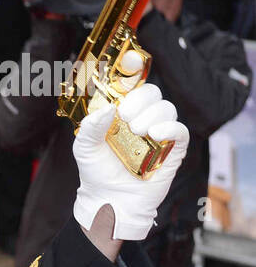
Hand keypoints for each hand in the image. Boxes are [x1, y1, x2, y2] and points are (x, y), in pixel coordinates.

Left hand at [72, 81, 188, 241]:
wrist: (110, 201)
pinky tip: (155, 134)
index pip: (132, 87)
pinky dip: (170, 127)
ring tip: (136, 132)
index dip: (134, 72)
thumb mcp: (85, 148)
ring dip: (151, 115)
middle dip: (140, 99)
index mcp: (121, 114)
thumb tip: (108, 108)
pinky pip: (181, 131)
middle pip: (152, 94)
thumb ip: (91, 126)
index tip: (130, 66)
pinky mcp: (173, 150)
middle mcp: (141, 120)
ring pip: (167, 109)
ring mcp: (158, 134)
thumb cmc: (97, 174)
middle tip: (125, 115)